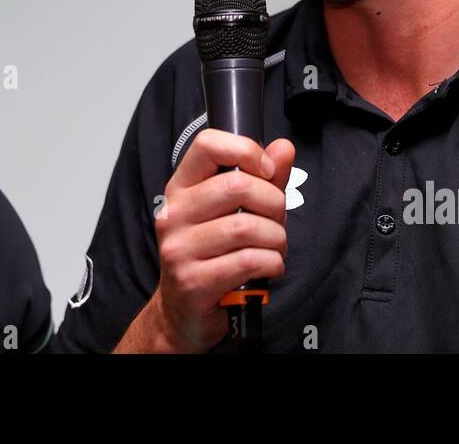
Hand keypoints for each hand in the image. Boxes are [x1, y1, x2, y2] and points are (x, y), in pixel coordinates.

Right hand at [121, 129, 294, 352]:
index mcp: (181, 188)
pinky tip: (268, 267)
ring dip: (276, 239)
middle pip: (237, 186)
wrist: (185, 313)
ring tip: (273, 248)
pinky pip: (249, 261)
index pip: (208, 145)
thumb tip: (284, 148)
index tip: (266, 171)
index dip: (246, 150)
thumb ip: (262, 179)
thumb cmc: (213, 257)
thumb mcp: (235, 212)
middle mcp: (174, 214)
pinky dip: (272, 264)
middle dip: (273, 203)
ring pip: (247, 227)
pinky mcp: (192, 281)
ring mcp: (179, 248)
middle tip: (276, 220)